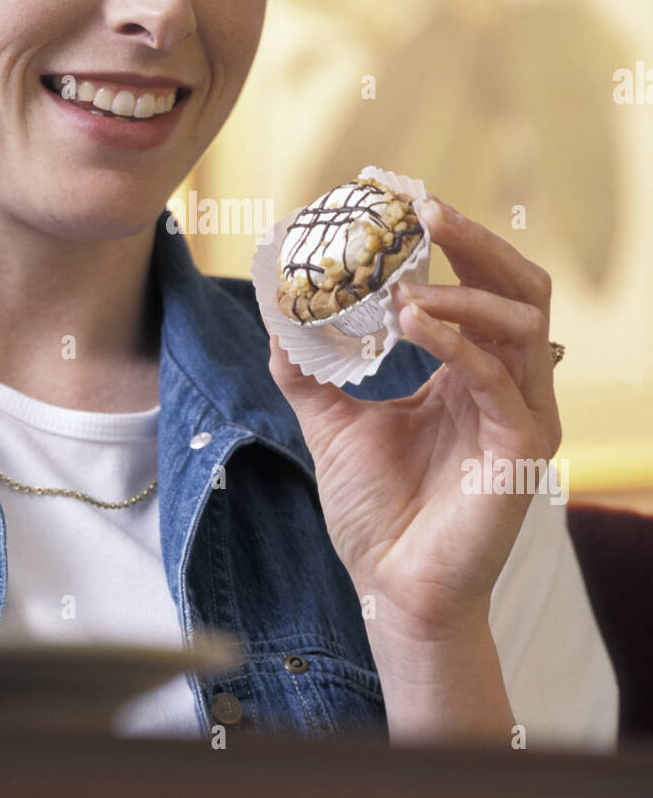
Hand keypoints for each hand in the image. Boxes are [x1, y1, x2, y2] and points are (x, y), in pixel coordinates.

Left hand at [265, 196, 561, 644]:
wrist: (392, 592)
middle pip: (521, 289)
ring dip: (465, 292)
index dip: (455, 244)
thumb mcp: (334, 426)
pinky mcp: (522, 449)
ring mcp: (522, 416)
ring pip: (522, 323)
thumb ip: (311, 372)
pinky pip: (498, 378)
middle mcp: (507, 388)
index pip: (483, 288)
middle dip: (478, 243)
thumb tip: (275, 320)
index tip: (407, 205)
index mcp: (472, 376)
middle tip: (427, 211)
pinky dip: (457, 343)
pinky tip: (414, 323)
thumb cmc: (378, 516)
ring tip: (408, 285)